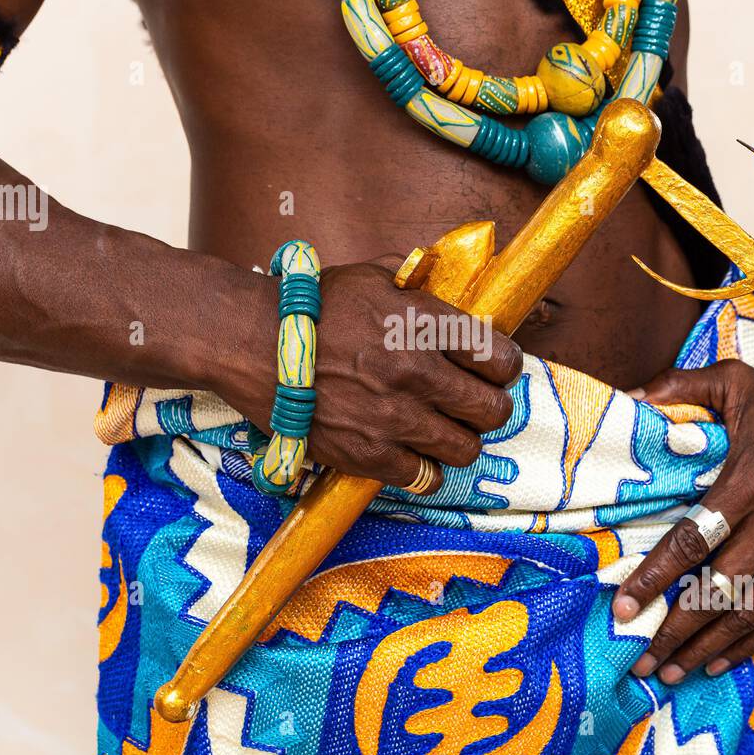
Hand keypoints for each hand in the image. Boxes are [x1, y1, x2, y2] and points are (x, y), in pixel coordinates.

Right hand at [231, 261, 521, 492]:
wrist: (251, 343)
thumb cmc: (312, 306)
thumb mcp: (372, 277)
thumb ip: (419, 283)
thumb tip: (450, 283)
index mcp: (424, 324)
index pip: (501, 358)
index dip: (502, 366)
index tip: (491, 369)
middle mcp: (416, 372)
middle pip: (492, 409)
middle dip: (489, 406)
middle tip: (472, 403)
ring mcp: (393, 418)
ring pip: (466, 448)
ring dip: (460, 440)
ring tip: (443, 430)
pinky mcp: (367, 454)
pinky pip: (425, 477)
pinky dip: (425, 469)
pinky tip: (413, 453)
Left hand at [614, 359, 753, 682]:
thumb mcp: (736, 378)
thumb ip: (680, 385)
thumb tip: (629, 393)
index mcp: (751, 478)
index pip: (693, 540)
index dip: (655, 578)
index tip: (623, 606)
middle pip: (719, 590)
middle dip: (675, 629)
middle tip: (640, 659)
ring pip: (752, 612)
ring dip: (708, 646)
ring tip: (671, 672)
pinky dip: (751, 643)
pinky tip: (718, 661)